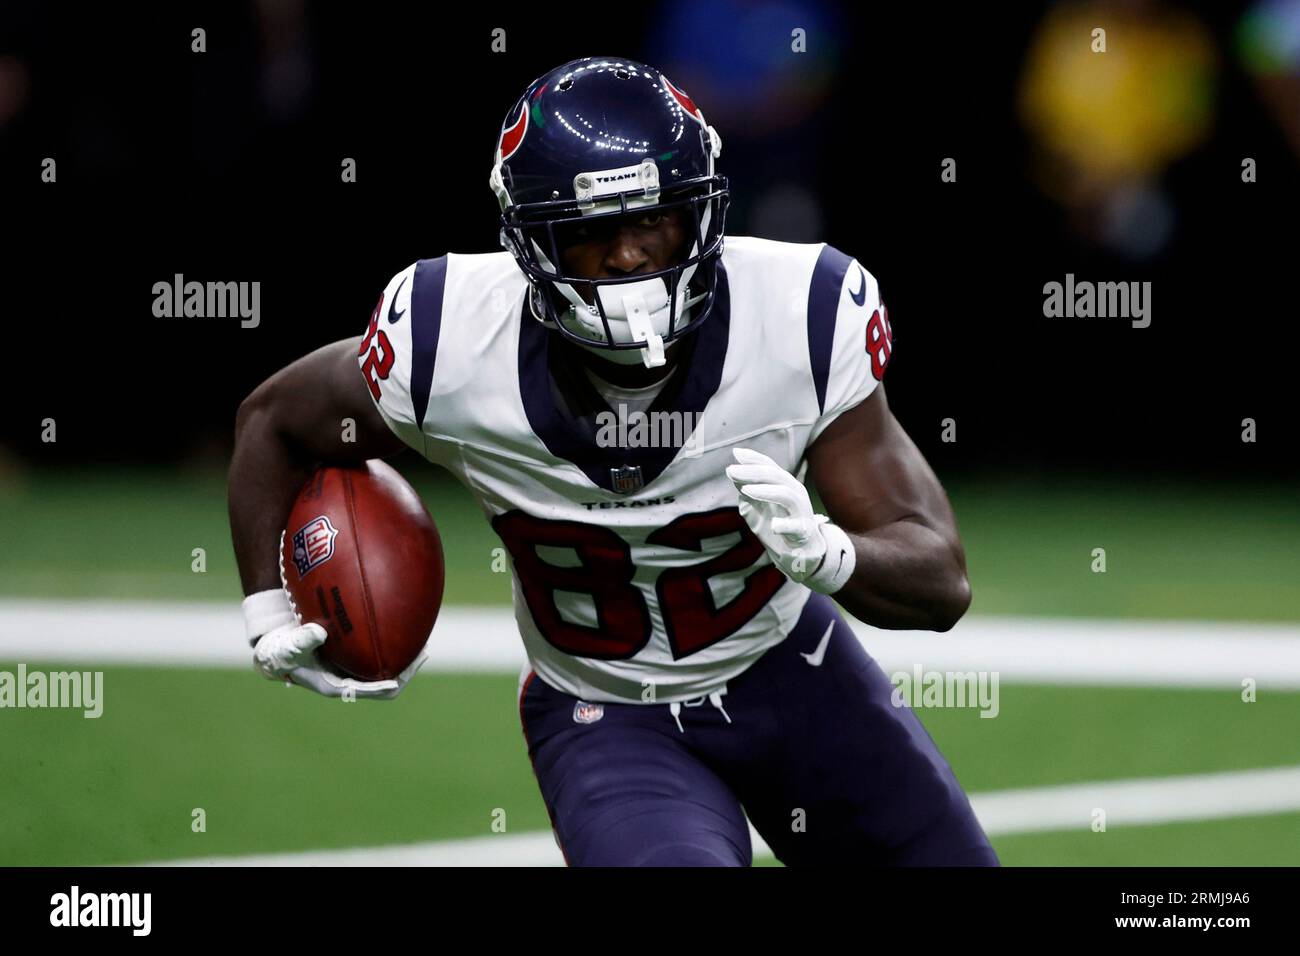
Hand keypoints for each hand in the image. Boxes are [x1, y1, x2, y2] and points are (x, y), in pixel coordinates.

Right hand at [243, 588, 424, 698]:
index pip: (366, 690)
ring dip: (404, 661)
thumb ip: (302, 640)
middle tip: (422, 654)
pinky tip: (405, 631)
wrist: (277, 650)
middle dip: (404, 672)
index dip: (382, 687)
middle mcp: (349, 680)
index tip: (397, 681)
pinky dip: (393, 649)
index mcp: (336, 685)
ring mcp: (354, 671)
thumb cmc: (282, 652)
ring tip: (423, 644)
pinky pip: (380, 658)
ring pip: (387, 672)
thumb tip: (320, 632)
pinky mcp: (354, 659)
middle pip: (385, 685)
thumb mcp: (288, 647)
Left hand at [725, 447, 855, 593]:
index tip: (735, 453)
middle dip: (753, 472)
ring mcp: (801, 512)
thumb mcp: (759, 509)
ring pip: (787, 494)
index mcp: (784, 486)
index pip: (770, 467)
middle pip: (776, 476)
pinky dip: (785, 525)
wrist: (802, 555)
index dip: (754, 458)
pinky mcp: (804, 532)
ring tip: (745, 491)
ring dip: (765, 491)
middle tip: (732, 471)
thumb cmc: (779, 528)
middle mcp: (795, 494)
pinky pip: (796, 527)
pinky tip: (774, 525)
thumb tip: (732, 474)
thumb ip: (747, 493)